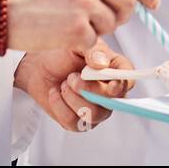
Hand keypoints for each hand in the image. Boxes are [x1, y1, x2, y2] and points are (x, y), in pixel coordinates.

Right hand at [8, 0, 159, 51]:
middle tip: (111, 17)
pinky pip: (96, 38)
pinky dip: (85, 40)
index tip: (152, 1)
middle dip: (125, 12)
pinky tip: (65, 32)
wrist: (1, 7)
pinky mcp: (76, 28)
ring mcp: (83, 2)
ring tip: (76, 20)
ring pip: (114, 21)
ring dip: (101, 26)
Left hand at [14, 41, 134, 132]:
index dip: (123, 85)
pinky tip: (55, 93)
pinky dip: (60, 107)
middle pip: (112, 101)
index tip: (111, 85)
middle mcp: (109, 92)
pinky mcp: (78, 122)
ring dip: (74, 99)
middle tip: (72, 77)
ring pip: (94, 114)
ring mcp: (96, 109)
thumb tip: (101, 64)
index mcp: (114, 69)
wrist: (39, 66)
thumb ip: (92, 50)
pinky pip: (74, 122)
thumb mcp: (77, 44)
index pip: (129, 79)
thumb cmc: (63, 53)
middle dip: (90, 90)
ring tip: (64, 84)